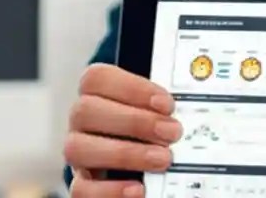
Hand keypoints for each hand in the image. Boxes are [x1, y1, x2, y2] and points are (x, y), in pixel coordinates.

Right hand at [65, 63, 182, 197]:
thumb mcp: (157, 107)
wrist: (140, 159)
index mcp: (95, 92)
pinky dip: (110, 191)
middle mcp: (81, 120)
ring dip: (125, 154)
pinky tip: (138, 189)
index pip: (98, 79)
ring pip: (79, 148)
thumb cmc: (151, 123)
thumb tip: (187, 109)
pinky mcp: (81, 183)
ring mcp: (77, 151)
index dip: (132, 88)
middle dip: (135, 121)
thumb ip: (163, 105)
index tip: (166, 103)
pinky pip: (81, 189)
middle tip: (172, 132)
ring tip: (162, 159)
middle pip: (86, 110)